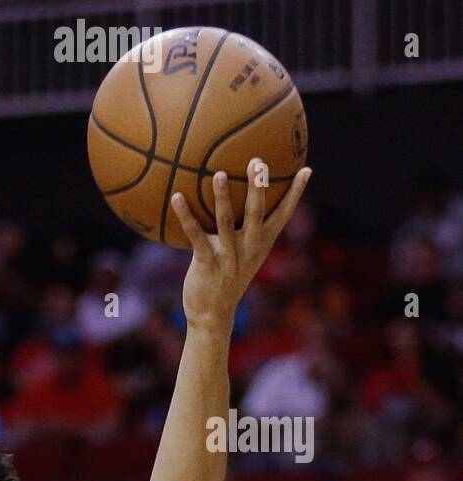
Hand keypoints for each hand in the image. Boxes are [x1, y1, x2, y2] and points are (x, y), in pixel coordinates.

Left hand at [171, 160, 311, 332]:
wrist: (212, 316)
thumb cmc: (225, 282)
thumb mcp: (242, 259)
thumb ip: (245, 235)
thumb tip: (239, 209)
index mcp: (261, 245)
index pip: (283, 215)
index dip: (295, 193)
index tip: (306, 169)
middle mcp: (248, 248)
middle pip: (256, 212)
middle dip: (258, 186)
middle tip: (257, 161)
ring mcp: (228, 256)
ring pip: (226, 221)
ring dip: (222, 197)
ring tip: (219, 174)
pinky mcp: (207, 263)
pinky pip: (196, 235)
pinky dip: (186, 215)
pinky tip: (177, 196)